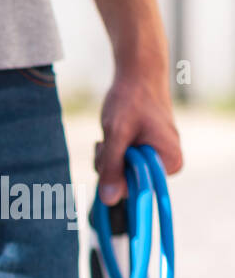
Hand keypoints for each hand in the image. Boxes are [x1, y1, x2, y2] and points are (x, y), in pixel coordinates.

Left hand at [94, 66, 182, 203]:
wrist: (138, 76)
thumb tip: (108, 200)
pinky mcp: (143, 154)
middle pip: (127, 183)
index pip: (136, 188)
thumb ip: (112, 166)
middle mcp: (167, 165)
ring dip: (107, 159)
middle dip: (110, 165)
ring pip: (119, 174)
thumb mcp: (116, 134)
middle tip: (108, 142)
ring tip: (111, 135)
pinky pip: (120, 165)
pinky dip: (110, 154)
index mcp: (170, 163)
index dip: (117, 174)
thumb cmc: (132, 100)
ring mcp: (155, 159)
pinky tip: (112, 137)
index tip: (115, 151)